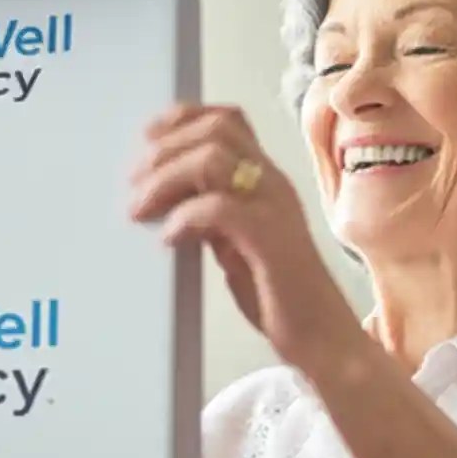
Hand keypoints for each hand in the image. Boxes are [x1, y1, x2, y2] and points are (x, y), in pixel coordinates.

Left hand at [129, 103, 361, 370]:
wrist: (322, 339)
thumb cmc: (277, 295)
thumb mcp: (234, 243)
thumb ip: (210, 214)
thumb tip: (161, 197)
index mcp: (264, 179)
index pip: (228, 120)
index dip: (183, 118)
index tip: (147, 139)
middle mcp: (272, 183)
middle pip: (216, 129)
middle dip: (165, 149)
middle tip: (135, 184)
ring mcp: (274, 208)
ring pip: (214, 159)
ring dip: (166, 179)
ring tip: (142, 210)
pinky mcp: (271, 240)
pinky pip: (220, 208)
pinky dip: (185, 217)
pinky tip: (169, 239)